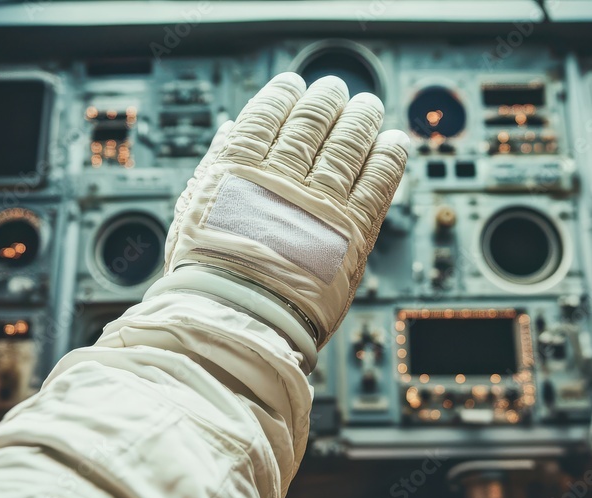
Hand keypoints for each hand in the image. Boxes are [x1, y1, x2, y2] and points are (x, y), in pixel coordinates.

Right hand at [153, 72, 409, 367]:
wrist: (237, 319)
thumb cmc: (208, 274)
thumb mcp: (196, 210)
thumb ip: (217, 166)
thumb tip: (228, 129)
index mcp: (241, 168)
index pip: (269, 116)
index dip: (285, 95)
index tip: (295, 84)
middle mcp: (284, 177)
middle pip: (313, 124)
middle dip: (327, 101)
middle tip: (338, 90)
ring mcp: (321, 201)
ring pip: (349, 144)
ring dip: (362, 120)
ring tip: (369, 106)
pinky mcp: (353, 229)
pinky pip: (378, 181)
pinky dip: (389, 157)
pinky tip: (394, 141)